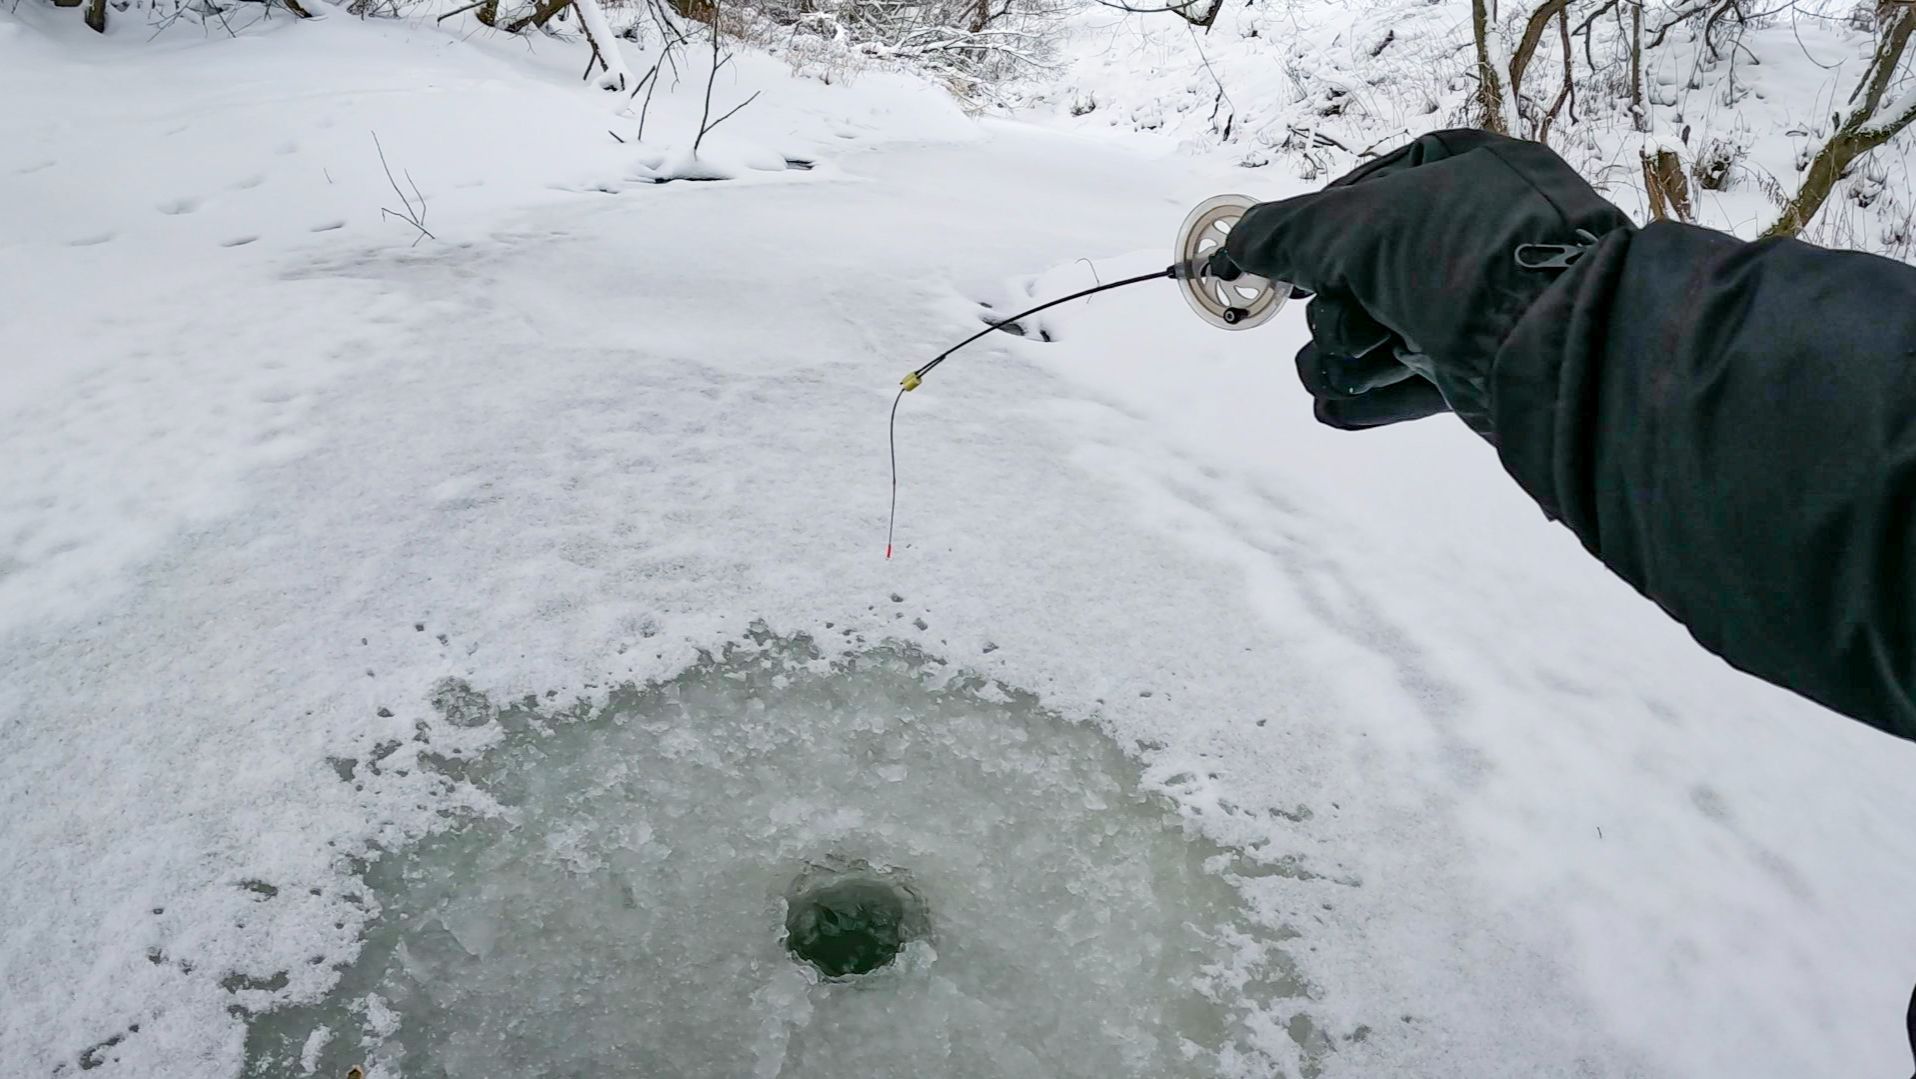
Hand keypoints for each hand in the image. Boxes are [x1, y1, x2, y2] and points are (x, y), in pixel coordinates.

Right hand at [1224, 129, 1632, 432]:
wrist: (1561, 344)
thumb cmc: (1467, 259)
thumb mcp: (1359, 227)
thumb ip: (1285, 233)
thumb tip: (1235, 246)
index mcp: (1455, 173)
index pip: (1353, 199)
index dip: (1311, 236)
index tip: (1271, 269)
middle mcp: (1462, 237)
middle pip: (1347, 279)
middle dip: (1336, 311)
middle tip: (1361, 319)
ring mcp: (1465, 309)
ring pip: (1363, 338)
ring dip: (1347, 360)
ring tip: (1374, 363)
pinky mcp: (1469, 372)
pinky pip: (1393, 387)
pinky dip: (1363, 400)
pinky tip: (1341, 408)